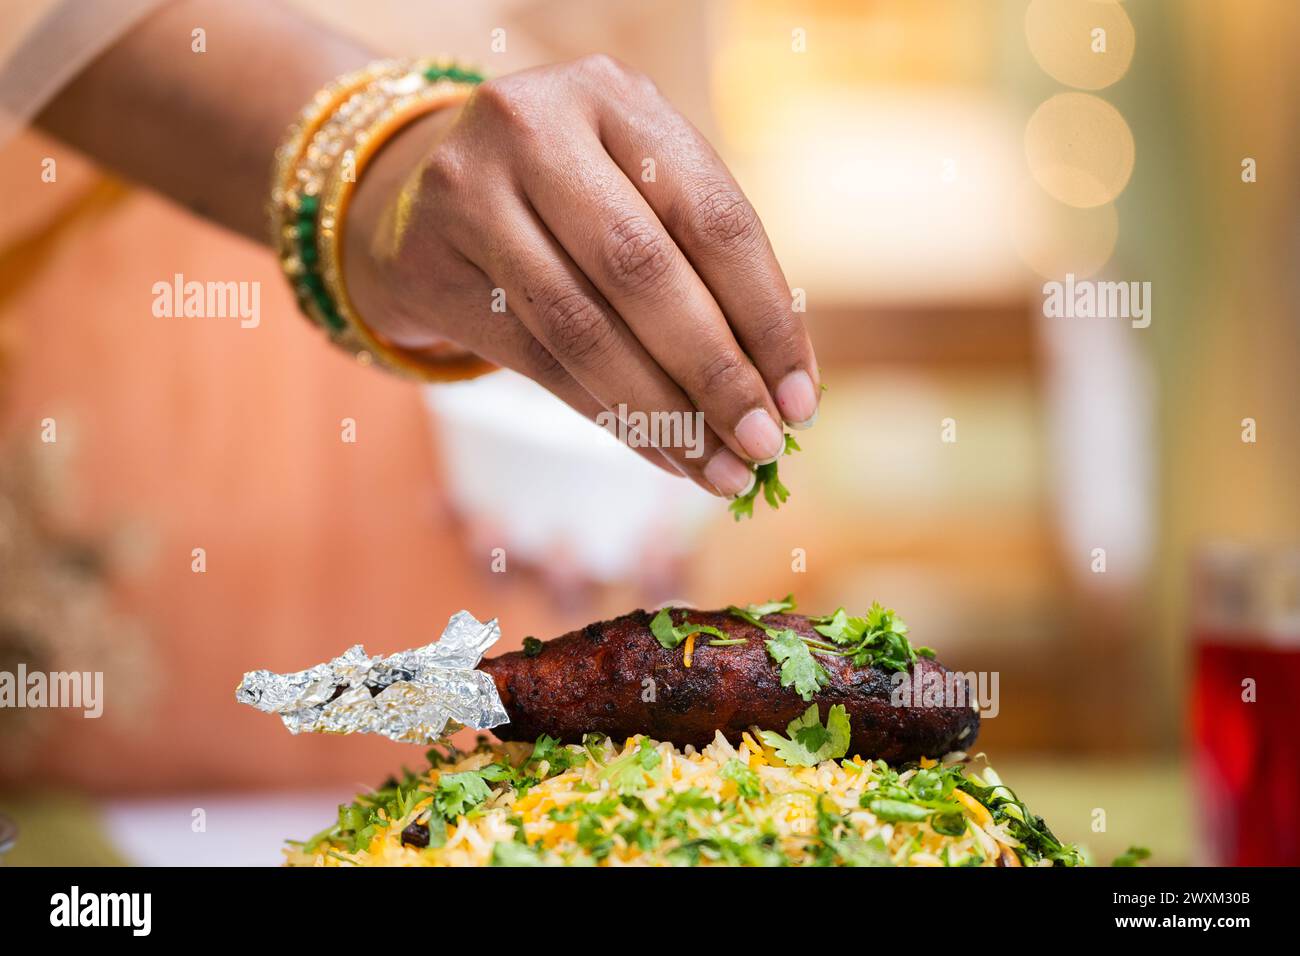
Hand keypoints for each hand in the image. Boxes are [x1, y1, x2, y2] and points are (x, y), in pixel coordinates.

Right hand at [346, 55, 819, 496]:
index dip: (766, 316)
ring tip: (719, 469)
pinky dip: (611, 417)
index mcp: (614, 95)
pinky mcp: (433, 266)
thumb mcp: (641, 191)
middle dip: (716, 373)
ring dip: (664, 414)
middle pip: (643, 271)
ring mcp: (470, 194)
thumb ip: (709, 266)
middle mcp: (534, 129)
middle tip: (762, 445)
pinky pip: (539, 362)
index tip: (802, 396)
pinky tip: (662, 454)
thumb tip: (788, 384)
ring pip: (584, 328)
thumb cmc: (571, 198)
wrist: (426, 197)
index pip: (712, 217)